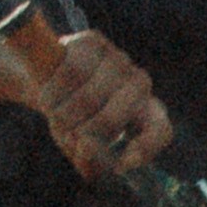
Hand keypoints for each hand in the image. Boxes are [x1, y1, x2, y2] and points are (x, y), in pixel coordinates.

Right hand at [0, 1, 170, 180]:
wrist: (47, 80)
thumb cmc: (72, 119)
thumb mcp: (80, 146)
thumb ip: (88, 160)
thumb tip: (90, 162)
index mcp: (145, 115)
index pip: (160, 131)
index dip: (144, 149)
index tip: (120, 164)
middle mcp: (139, 85)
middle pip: (116, 115)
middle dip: (86, 132)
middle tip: (67, 136)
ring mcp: (119, 61)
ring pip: (90, 96)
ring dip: (65, 114)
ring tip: (54, 117)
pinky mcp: (94, 42)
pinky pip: (72, 72)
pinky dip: (54, 92)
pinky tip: (46, 98)